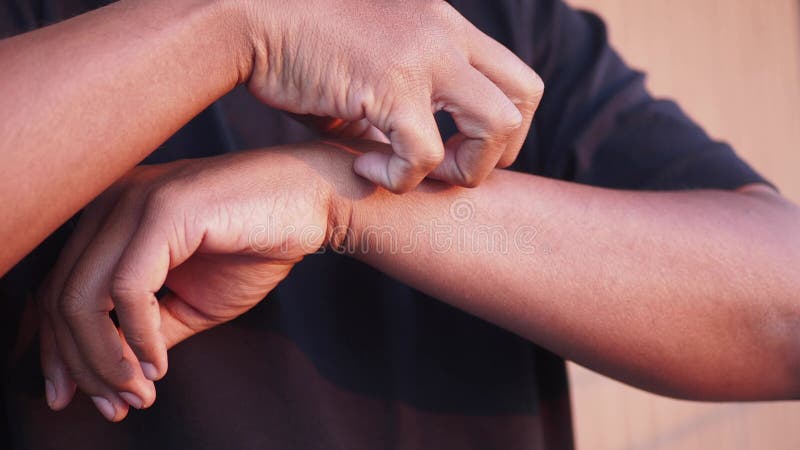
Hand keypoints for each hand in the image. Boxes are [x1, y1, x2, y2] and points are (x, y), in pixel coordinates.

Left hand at [37, 143, 357, 420]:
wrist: (313, 203)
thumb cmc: (258, 245)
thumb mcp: (194, 301)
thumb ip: (148, 327)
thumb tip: (114, 370)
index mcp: (112, 217)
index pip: (60, 290)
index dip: (61, 352)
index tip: (82, 399)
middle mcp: (112, 202)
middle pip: (61, 297)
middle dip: (82, 365)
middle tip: (114, 407)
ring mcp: (135, 200)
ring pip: (84, 296)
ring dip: (107, 359)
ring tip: (137, 393)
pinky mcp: (165, 209)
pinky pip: (128, 288)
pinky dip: (138, 337)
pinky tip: (159, 364)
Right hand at [244, 0, 543, 191]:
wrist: (246, 19)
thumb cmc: (298, 49)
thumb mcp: (366, 75)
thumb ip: (397, 110)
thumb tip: (404, 155)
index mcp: (443, 25)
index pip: (517, 76)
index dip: (505, 128)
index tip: (462, 149)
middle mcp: (444, 33)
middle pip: (527, 96)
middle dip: (500, 151)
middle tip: (453, 170)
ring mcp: (422, 55)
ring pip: (497, 126)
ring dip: (464, 169)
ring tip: (413, 174)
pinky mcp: (390, 84)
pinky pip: (426, 155)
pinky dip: (400, 178)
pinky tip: (366, 167)